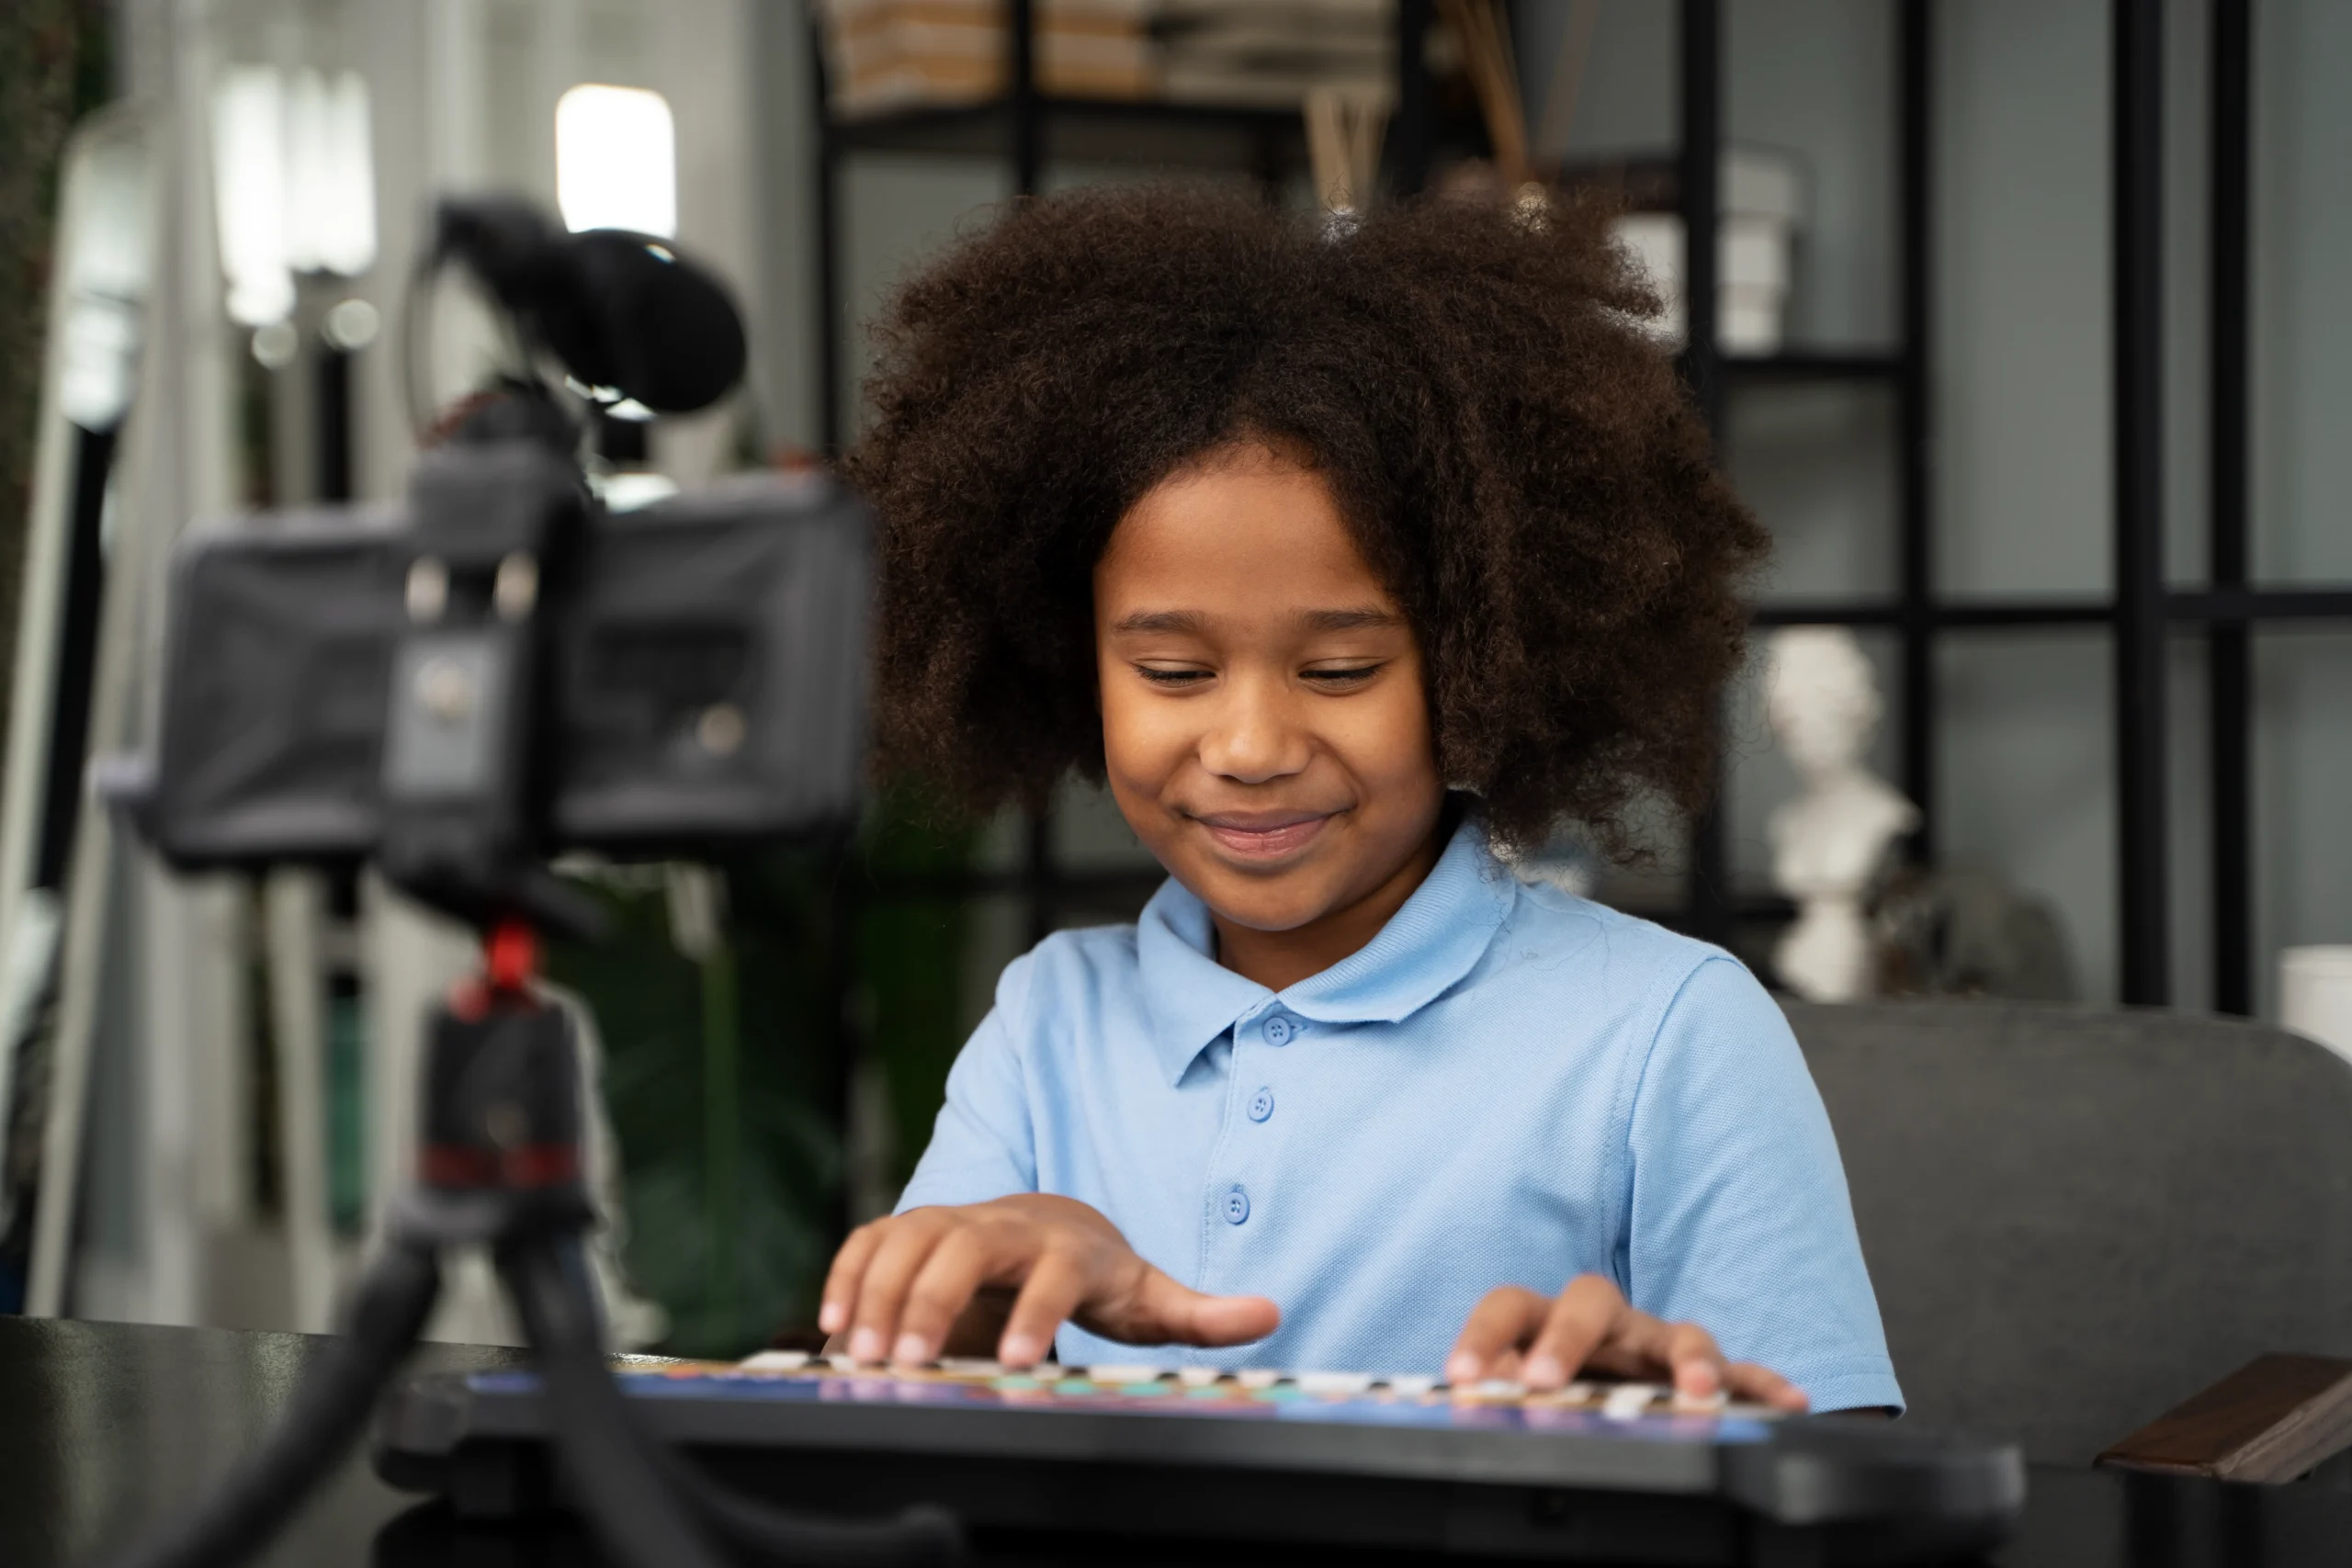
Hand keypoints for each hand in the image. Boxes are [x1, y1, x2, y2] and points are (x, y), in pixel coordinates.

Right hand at [818, 1194, 1279, 1368]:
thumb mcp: (1150, 1294)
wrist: (1047, 1221)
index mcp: (1064, 1245)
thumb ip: (1202, 1311)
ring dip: (877, 1296)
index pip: (1051, 1274)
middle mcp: (1001, 1225)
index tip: (1021, 1361)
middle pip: (962, 1251)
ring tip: (859, 1358)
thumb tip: (1270, 1313)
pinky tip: (830, 1331)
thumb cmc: (1098, 1269)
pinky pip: (867, 1243)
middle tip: (907, 1367)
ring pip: (906, 1242)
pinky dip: (844, 1277)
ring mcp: (950, 1220)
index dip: (1036, 1313)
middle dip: (931, 1305)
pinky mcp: (908, 1229)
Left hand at [1445, 1276, 1807, 1410]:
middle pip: (1589, 1301)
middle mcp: (1605, 1324)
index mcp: (1545, 1321)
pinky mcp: (1706, 1374)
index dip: (1484, 1337)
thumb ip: (1494, 1397)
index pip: (1510, 1306)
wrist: (1604, 1400)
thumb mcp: (1518, 1396)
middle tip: (1545, 1380)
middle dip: (1568, 1337)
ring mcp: (1658, 1345)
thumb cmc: (1557, 1393)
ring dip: (1688, 1358)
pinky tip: (1790, 1404)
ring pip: (1677, 1333)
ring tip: (1698, 1394)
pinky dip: (1763, 1386)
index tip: (1462, 1379)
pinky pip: (1742, 1372)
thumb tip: (1450, 1412)